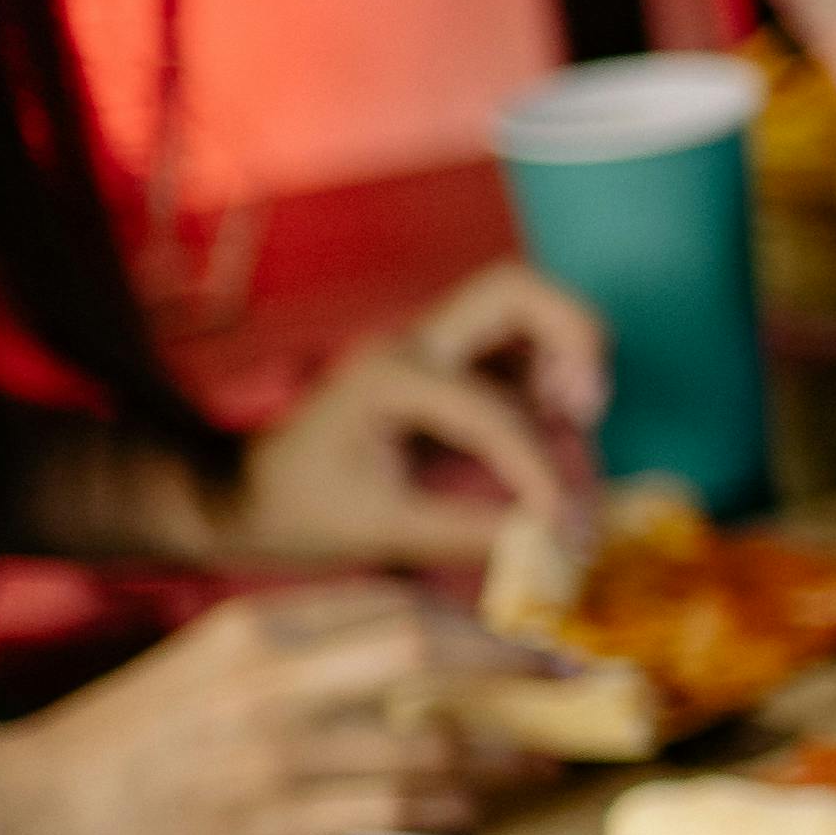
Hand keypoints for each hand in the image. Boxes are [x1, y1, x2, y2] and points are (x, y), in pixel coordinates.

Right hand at [0, 583, 528, 834]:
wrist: (38, 805)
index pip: (395, 604)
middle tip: (573, 682)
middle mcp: (270, 684)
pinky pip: (392, 811)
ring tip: (545, 760)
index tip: (533, 640)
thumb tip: (417, 641)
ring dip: (502, 755)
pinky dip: (450, 808)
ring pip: (425, 743)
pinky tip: (481, 807)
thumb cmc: (132, 733)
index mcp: (253, 630)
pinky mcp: (274, 825)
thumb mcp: (210, 658)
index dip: (479, 623)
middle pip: (424, 650)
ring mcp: (275, 757)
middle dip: (513, 664)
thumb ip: (302, 643)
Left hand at [218, 261, 605, 564]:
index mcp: (391, 378)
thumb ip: (474, 532)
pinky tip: (549, 424)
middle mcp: (416, 344)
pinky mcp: (451, 366)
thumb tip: (558, 542)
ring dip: (569, 352)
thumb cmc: (305, 510)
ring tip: (571, 416)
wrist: (250, 496)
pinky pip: (523, 344)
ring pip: (528, 306)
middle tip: (585, 407)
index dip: (540, 469)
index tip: (565, 522)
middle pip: (517, 291)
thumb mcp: (385, 531)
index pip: (494, 412)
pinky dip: (554, 372)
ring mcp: (434, 348)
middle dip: (574, 338)